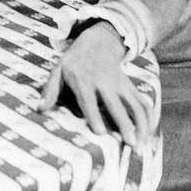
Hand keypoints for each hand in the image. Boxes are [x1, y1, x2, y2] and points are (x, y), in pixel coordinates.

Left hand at [38, 22, 153, 147]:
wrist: (97, 43)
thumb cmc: (73, 62)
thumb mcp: (58, 71)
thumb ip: (50, 90)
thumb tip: (40, 109)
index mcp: (83, 81)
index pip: (89, 100)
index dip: (95, 116)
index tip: (101, 133)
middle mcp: (105, 83)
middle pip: (117, 105)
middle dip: (125, 124)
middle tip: (131, 144)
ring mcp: (121, 85)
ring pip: (135, 105)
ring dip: (142, 125)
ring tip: (143, 146)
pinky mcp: (131, 87)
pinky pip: (144, 103)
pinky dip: (150, 118)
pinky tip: (150, 134)